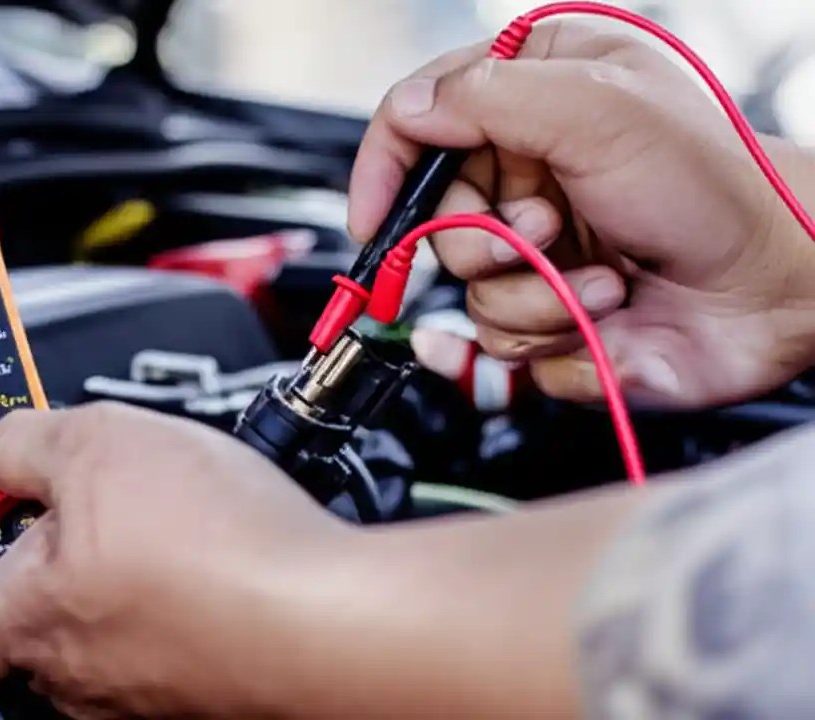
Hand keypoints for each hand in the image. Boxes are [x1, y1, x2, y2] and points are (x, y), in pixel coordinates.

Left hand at [0, 402, 357, 717]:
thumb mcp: (99, 440)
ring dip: (119, 578)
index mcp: (24, 616)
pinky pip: (164, 639)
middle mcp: (72, 673)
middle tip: (89, 503)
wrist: (330, 618)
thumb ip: (25, 442)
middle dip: (47, 561)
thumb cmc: (219, 547)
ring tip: (170, 521)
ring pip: (100, 629)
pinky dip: (177, 600)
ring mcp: (138, 693)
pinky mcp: (199, 692)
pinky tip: (217, 557)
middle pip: (25, 620)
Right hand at [349, 22, 814, 407]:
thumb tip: (408, 112)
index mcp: (533, 101)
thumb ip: (486, 98)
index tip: (375, 218)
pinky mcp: (553, 317)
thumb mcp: (597, 109)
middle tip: (542, 233)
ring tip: (602, 280)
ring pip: (470, 296)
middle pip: (434, 223)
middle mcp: (528, 176)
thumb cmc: (718, 187)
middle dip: (484, 243)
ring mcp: (539, 251)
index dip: (385, 170)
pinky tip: (608, 312)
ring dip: (535, 295)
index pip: (419, 124)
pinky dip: (555, 338)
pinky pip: (503, 348)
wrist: (780, 288)